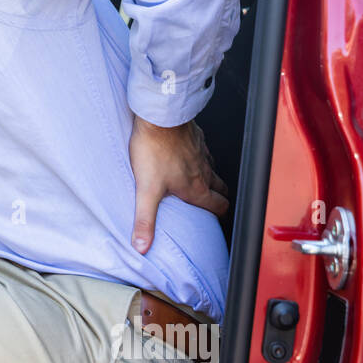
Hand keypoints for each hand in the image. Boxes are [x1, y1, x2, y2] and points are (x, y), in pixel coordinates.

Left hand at [128, 115, 229, 253]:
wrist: (159, 116)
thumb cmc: (154, 149)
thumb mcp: (146, 190)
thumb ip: (145, 220)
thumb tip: (142, 246)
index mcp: (196, 186)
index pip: (219, 206)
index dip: (220, 216)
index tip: (217, 221)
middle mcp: (203, 170)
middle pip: (221, 188)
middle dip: (218, 197)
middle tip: (211, 203)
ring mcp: (201, 152)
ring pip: (213, 168)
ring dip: (209, 176)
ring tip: (198, 181)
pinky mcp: (195, 137)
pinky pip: (203, 150)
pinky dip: (200, 156)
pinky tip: (187, 155)